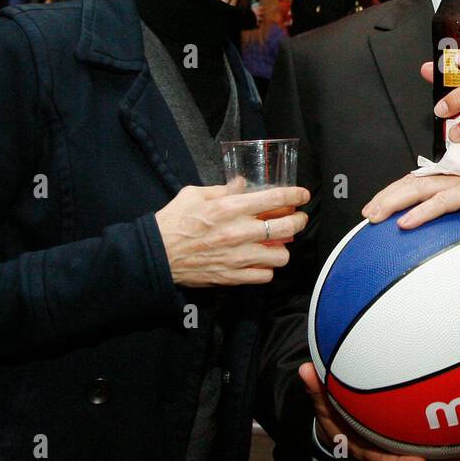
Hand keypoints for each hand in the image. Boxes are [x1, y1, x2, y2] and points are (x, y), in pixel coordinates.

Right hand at [154, 183, 308, 286]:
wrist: (156, 255)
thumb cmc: (173, 221)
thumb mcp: (195, 194)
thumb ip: (222, 189)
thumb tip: (242, 183)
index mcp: (230, 208)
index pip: (275, 198)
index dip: (295, 195)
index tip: (302, 195)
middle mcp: (239, 232)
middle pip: (286, 227)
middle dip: (298, 221)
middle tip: (297, 218)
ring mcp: (238, 256)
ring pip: (281, 256)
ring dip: (283, 249)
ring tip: (277, 244)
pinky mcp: (233, 276)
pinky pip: (265, 275)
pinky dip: (267, 268)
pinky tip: (261, 261)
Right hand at [299, 364, 459, 460]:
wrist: (334, 428)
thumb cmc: (331, 417)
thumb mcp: (321, 404)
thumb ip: (315, 389)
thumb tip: (305, 369)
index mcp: (365, 450)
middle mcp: (384, 454)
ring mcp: (397, 451)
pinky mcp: (405, 445)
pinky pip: (428, 451)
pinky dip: (445, 450)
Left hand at [364, 165, 459, 227]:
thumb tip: (455, 232)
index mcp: (458, 179)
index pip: (419, 183)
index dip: (396, 192)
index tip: (380, 207)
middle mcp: (457, 178)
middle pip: (412, 183)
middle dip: (387, 196)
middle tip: (368, 212)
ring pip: (420, 189)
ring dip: (394, 202)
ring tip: (376, 215)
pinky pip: (442, 202)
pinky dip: (422, 212)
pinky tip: (406, 223)